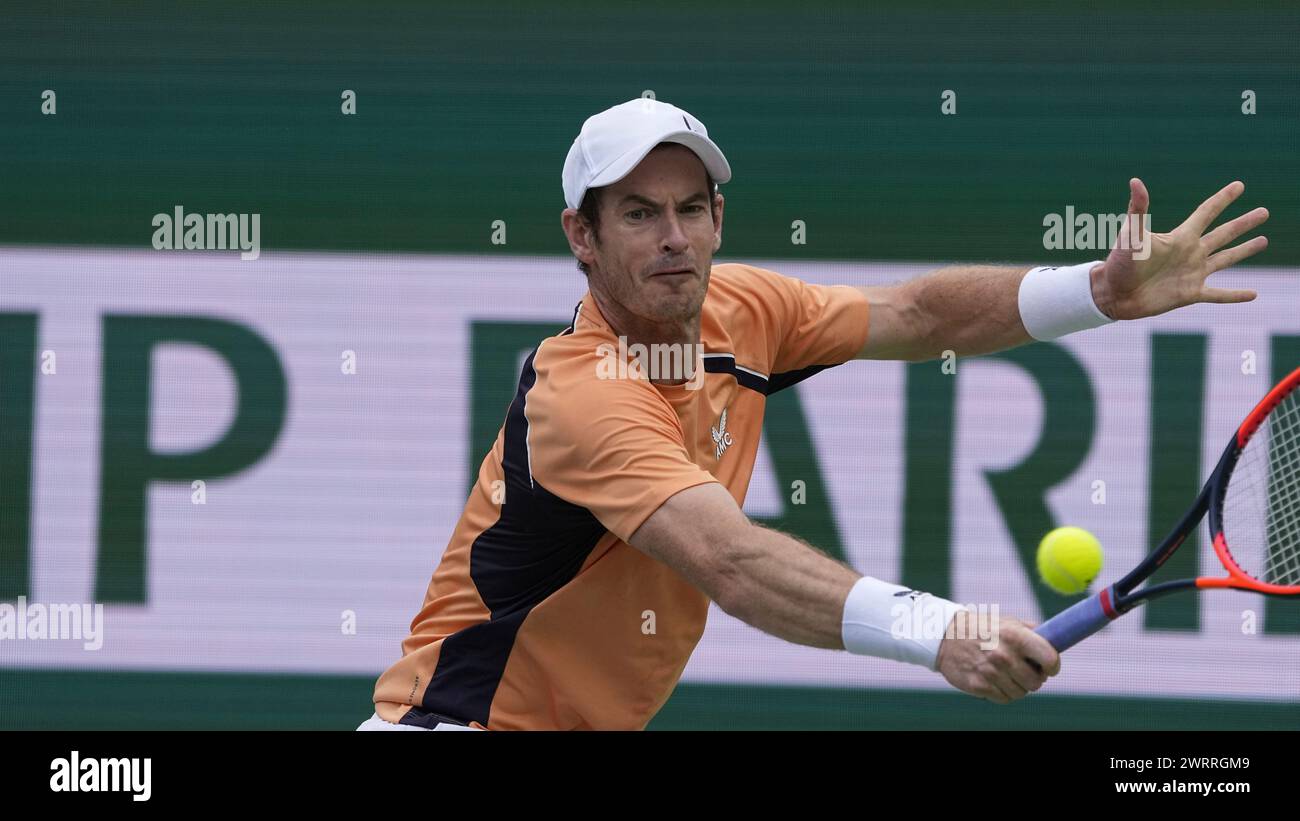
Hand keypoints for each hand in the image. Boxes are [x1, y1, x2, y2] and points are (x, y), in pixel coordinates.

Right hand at [935, 609, 1059, 703]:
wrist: (945, 636)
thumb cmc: (981, 628)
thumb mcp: (1007, 621)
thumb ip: (1032, 631)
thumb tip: (1055, 641)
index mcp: (1015, 636)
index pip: (1050, 659)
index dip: (1053, 666)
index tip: (1048, 667)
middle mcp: (1004, 655)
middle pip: (1036, 682)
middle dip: (1033, 678)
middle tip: (1023, 670)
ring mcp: (990, 672)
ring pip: (1021, 693)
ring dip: (1017, 686)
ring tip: (1005, 673)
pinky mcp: (979, 685)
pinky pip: (1004, 698)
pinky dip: (1002, 692)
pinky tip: (994, 679)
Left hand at [1090, 179, 1268, 319]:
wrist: (1112, 294)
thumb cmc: (1119, 263)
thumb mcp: (1131, 235)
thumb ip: (1138, 209)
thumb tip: (1135, 181)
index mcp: (1180, 237)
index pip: (1206, 212)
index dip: (1223, 198)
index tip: (1239, 186)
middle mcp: (1190, 253)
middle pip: (1224, 234)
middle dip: (1244, 223)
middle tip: (1264, 211)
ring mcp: (1192, 273)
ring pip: (1226, 259)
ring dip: (1245, 250)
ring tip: (1263, 240)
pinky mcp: (1190, 294)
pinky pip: (1218, 294)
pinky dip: (1235, 295)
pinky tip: (1253, 294)